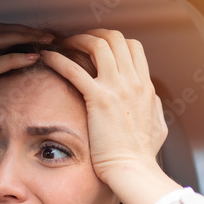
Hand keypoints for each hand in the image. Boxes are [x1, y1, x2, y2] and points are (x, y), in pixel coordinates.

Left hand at [40, 29, 177, 203]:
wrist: (133, 169)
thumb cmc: (142, 155)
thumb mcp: (158, 126)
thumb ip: (153, 108)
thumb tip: (151, 100)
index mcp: (144, 86)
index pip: (132, 48)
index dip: (113, 42)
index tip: (97, 47)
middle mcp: (132, 81)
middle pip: (115, 39)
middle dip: (94, 34)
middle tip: (76, 41)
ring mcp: (116, 88)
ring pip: (98, 45)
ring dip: (77, 40)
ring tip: (62, 45)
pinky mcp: (98, 99)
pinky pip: (75, 69)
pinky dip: (58, 59)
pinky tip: (46, 57)